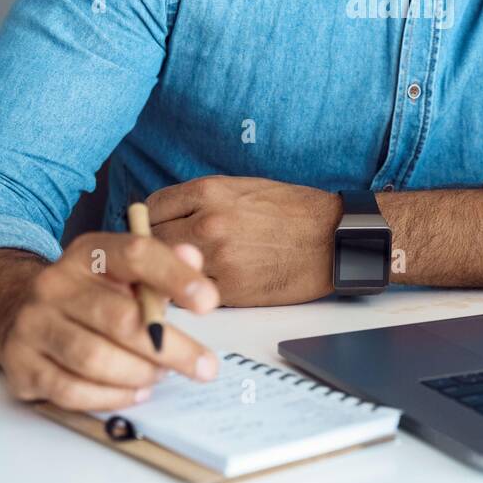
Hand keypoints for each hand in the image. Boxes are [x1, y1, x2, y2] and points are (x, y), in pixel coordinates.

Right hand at [0, 232, 220, 410]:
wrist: (20, 310)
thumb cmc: (90, 294)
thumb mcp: (124, 271)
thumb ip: (163, 265)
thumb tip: (193, 259)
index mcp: (89, 253)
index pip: (136, 254)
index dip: (176, 277)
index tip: (208, 303)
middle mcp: (56, 284)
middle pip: (120, 318)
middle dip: (170, 348)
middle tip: (203, 366)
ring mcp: (35, 325)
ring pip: (95, 359)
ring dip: (140, 374)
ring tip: (162, 375)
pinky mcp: (22, 365)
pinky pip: (72, 391)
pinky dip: (111, 397)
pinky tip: (135, 392)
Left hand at [146, 176, 342, 305]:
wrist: (332, 238)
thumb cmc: (292, 211)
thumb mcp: (242, 188)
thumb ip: (201, 201)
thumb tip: (166, 216)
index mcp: (209, 191)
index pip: (151, 208)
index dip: (150, 222)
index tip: (155, 231)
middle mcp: (208, 222)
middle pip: (152, 241)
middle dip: (155, 250)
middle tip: (165, 257)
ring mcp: (218, 258)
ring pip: (167, 272)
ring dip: (171, 274)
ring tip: (183, 274)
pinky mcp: (230, 290)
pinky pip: (192, 294)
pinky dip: (193, 292)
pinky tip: (206, 286)